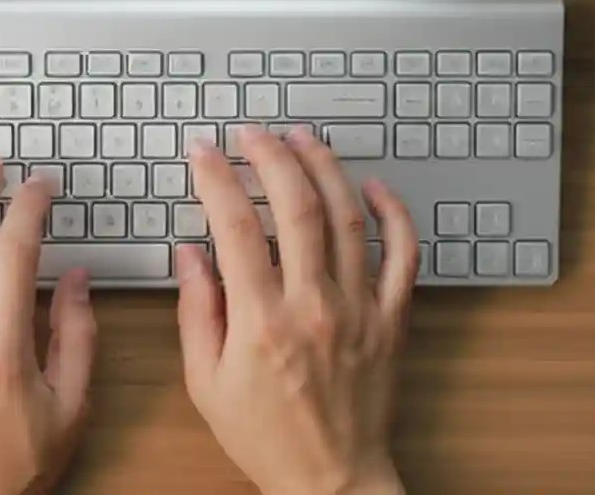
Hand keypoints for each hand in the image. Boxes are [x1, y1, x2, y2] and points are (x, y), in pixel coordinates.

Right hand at [177, 126, 418, 494]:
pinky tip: (373, 187)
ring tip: (303, 139)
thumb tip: (191, 252)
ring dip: (325, 168)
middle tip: (253, 133)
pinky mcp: (390, 320)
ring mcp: (359, 309)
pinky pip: (402, 256)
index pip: (236, 226)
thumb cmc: (265, 437)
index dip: (216, 179)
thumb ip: (197, 310)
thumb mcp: (205, 381)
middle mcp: (314, 306)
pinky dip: (393, 215)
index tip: (203, 153)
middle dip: (271, 156)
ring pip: (348, 218)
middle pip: (297, 207)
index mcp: (261, 321)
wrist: (331, 481)